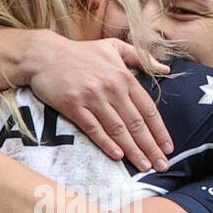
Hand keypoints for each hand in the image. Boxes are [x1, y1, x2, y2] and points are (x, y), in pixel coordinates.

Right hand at [22, 32, 172, 170]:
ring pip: (117, 129)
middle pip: (135, 123)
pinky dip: (106, 143)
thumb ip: (140, 57)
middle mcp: (111, 88)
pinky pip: (93, 129)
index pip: (147, 108)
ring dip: (133, 150)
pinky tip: (118, 156)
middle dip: (151, 147)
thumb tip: (166, 68)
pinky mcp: (73, 106)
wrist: (44, 54)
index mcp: (123, 76)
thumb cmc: (80, 52)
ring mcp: (92, 98)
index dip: (159, 130)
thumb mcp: (113, 47)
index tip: (168, 147)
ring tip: (145, 166)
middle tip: (162, 165)